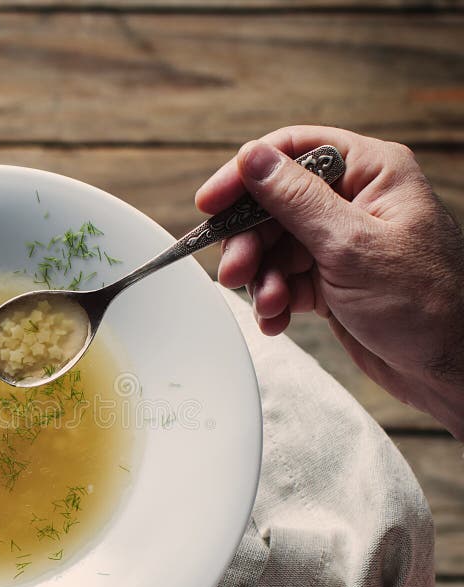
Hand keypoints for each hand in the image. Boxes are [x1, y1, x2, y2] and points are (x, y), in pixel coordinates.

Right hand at [196, 125, 463, 438]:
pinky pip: (286, 280)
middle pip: (275, 206)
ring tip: (270, 304)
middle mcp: (353, 203)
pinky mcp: (331, 280)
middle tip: (234, 272)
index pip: (294, 153)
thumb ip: (296, 201)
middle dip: (251, 243)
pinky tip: (277, 319)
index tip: (211, 203)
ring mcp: (341, 243)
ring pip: (275, 248)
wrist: (448, 368)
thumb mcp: (351, 246)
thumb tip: (253, 159)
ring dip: (263, 278)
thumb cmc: (425, 303)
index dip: (247, 174)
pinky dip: (274, 300)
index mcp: (371, 174)